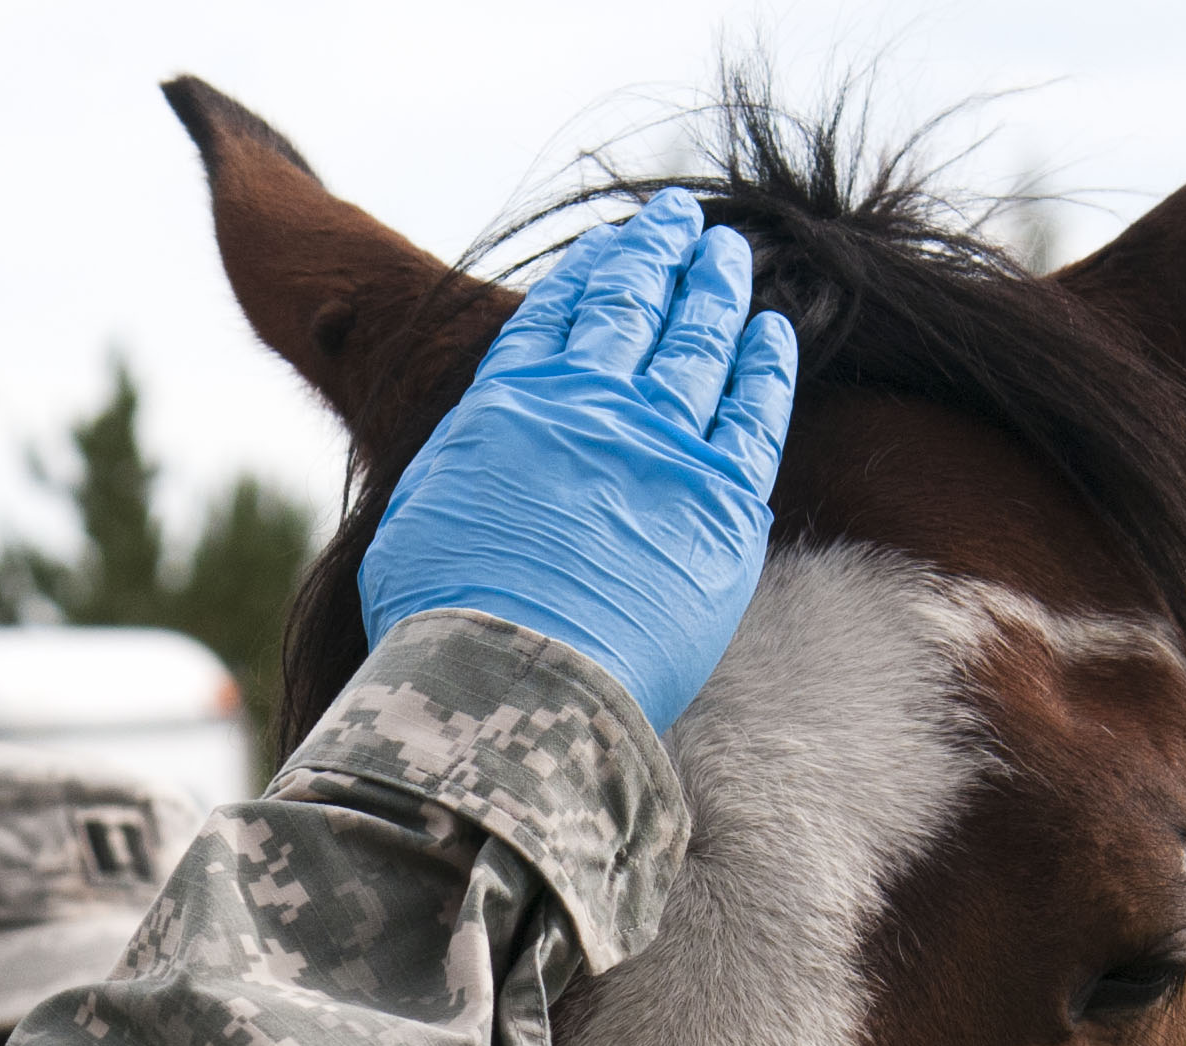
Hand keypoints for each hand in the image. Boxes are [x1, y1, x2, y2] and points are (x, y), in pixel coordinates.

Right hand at [359, 189, 798, 732]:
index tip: (610, 244)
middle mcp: (590, 408)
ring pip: (700, 343)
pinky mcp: (720, 502)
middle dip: (657, 254)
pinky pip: (755, 415)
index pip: (556, 316)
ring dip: (715, 289)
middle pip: (634, 307)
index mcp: (509, 407)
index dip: (589, 272)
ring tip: (728, 255)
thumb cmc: (442, 624)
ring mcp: (661, 448)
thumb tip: (478, 448)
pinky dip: (765, 366)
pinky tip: (772, 333)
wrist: (509, 683)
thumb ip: (460, 464)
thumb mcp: (413, 519)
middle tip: (678, 222)